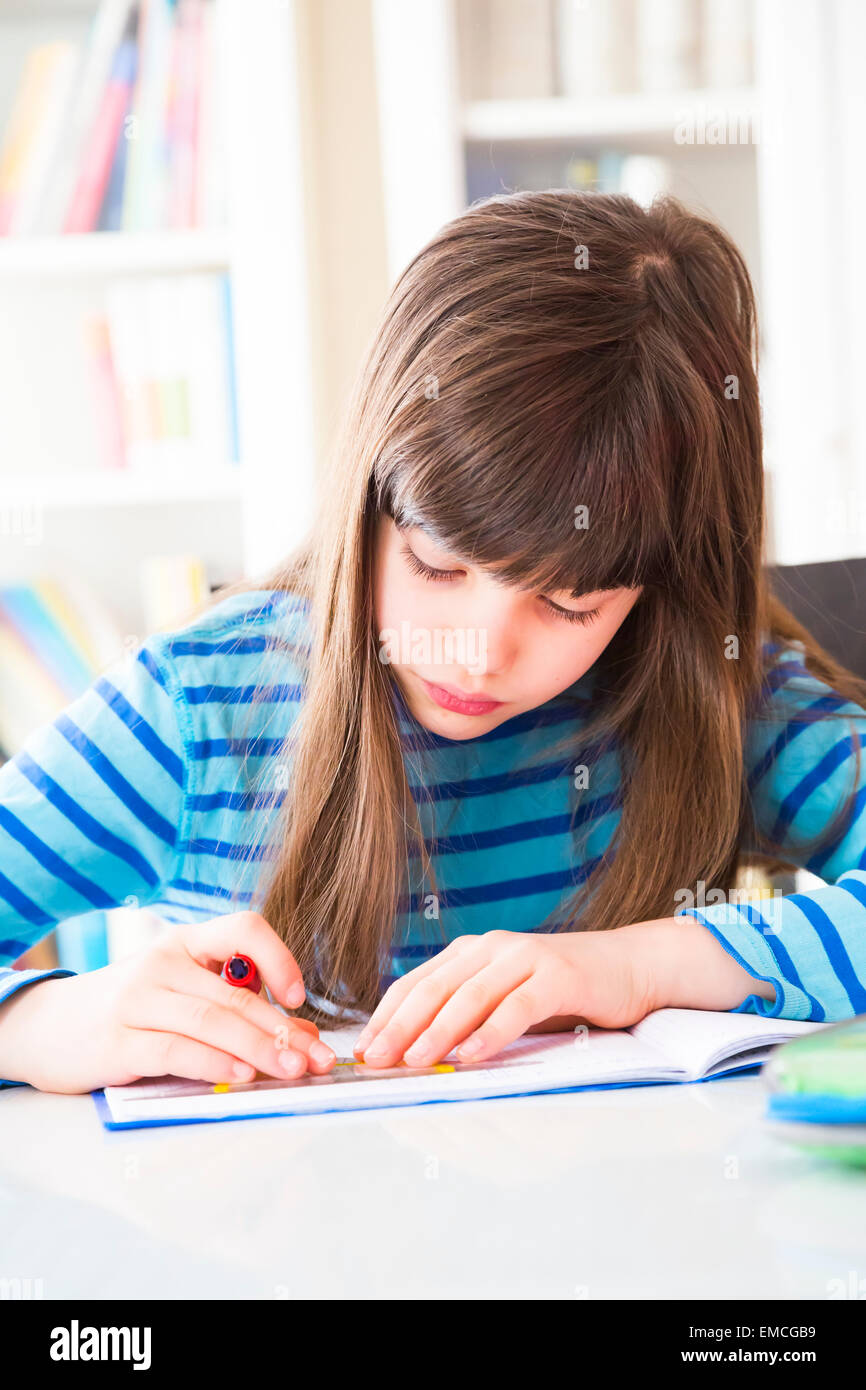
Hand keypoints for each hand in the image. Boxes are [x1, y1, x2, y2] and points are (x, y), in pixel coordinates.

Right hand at [0, 911, 336, 1093]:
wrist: (51, 1027)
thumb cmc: (133, 1009)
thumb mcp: (182, 993)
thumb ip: (235, 1006)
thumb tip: (302, 1036)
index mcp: (185, 943)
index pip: (241, 928)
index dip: (279, 957)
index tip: (301, 997)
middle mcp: (162, 963)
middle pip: (235, 993)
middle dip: (284, 1028)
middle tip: (317, 1057)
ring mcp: (137, 1000)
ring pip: (211, 1021)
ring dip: (259, 1048)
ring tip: (292, 1069)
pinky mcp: (118, 1042)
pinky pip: (175, 1051)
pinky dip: (213, 1064)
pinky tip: (241, 1076)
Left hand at [353, 924, 661, 1068]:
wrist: (629, 965)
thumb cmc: (563, 991)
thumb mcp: (506, 997)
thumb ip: (468, 1014)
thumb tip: (415, 1052)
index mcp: (472, 952)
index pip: (416, 983)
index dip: (386, 1016)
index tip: (363, 1049)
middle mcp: (492, 948)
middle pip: (435, 988)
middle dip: (400, 1026)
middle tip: (377, 1060)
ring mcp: (525, 958)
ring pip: (470, 996)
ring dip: (438, 1031)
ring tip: (414, 1061)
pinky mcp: (558, 976)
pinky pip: (516, 1006)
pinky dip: (491, 1032)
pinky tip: (471, 1056)